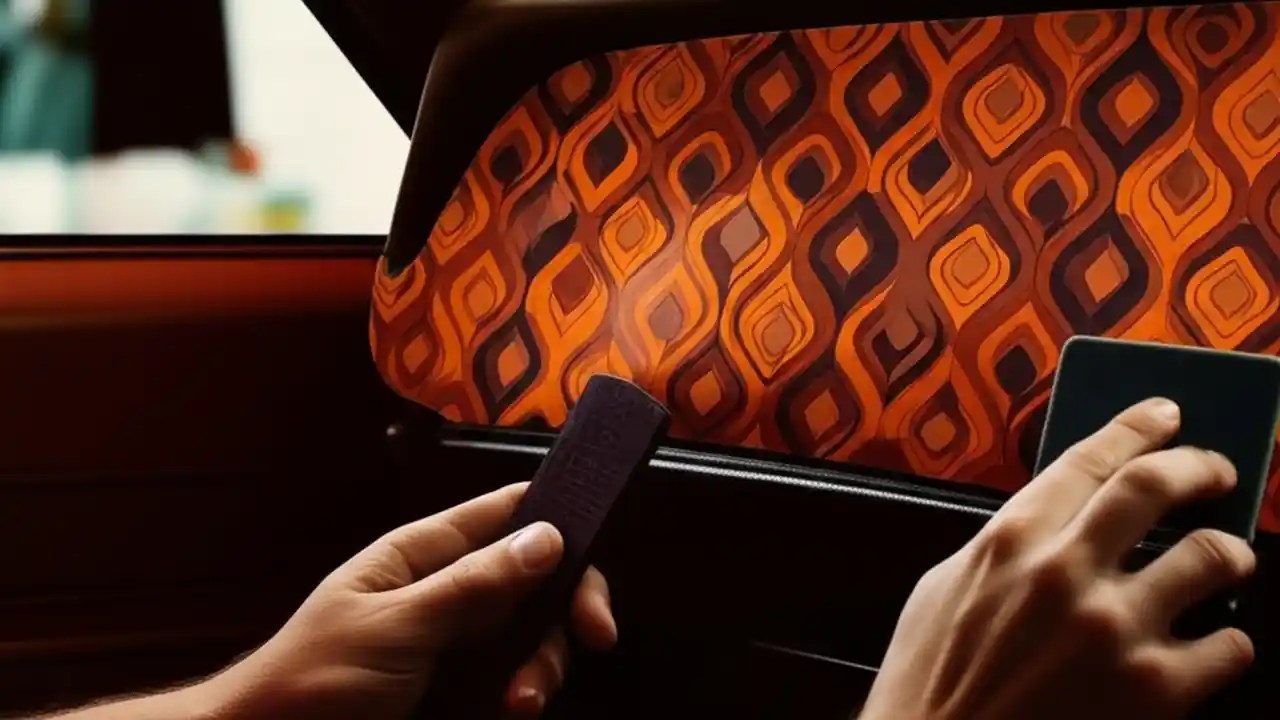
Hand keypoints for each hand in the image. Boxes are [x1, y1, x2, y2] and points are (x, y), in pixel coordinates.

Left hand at [207, 483, 616, 719]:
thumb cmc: (316, 679)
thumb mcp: (395, 628)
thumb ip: (472, 586)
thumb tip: (548, 536)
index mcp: (424, 555)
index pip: (506, 513)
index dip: (561, 517)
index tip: (599, 552)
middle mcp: (450, 590)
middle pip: (536, 579)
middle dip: (564, 609)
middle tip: (593, 639)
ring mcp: (456, 643)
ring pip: (531, 636)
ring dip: (544, 664)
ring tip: (522, 704)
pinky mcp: (460, 690)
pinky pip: (513, 681)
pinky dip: (523, 695)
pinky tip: (513, 713)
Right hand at [861, 398, 1255, 719]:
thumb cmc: (929, 684)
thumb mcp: (941, 591)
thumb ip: (999, 549)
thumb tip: (1054, 521)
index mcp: (1009, 539)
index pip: (1088, 458)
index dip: (1135, 427)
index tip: (1164, 415)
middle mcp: (1065, 572)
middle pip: (1155, 487)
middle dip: (1200, 467)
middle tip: (1218, 471)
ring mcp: (1114, 630)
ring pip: (1212, 557)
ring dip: (1231, 554)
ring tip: (1230, 562)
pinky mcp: (1154, 691)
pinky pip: (1232, 645)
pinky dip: (1230, 642)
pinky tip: (1214, 646)